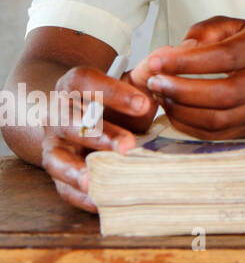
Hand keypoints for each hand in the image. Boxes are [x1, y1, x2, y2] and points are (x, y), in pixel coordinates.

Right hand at [40, 64, 157, 212]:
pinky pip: (62, 188)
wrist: (78, 117)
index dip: (113, 93)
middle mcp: (57, 115)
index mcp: (72, 86)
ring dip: (77, 170)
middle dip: (100, 135)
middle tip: (129, 145)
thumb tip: (171, 60)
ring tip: (95, 181)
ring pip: (58, 158)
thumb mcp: (128, 83)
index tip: (144, 102)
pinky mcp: (57, 172)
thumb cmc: (111, 101)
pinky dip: (79, 197)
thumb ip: (146, 74)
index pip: (86, 82)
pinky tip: (98, 202)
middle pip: (71, 123)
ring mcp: (54, 145)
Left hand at [132, 16, 244, 140]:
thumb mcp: (234, 26)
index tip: (156, 61)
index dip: (186, 61)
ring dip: (182, 111)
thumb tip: (178, 51)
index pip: (224, 57)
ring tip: (160, 97)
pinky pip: (216, 135)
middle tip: (154, 83)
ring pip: (219, 119)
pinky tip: (174, 111)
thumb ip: (205, 31)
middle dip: (182, 90)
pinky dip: (189, 126)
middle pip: (224, 94)